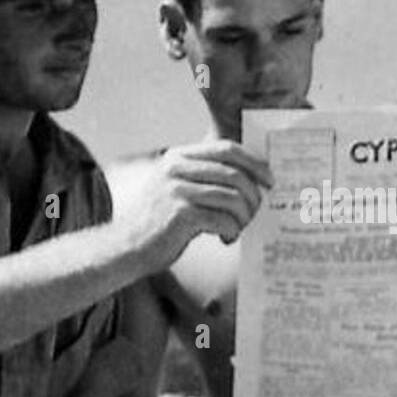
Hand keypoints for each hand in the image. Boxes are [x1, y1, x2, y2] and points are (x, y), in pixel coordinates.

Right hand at [112, 141, 272, 268]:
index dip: (254, 163)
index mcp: (178, 156)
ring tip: (237, 229)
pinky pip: (223, 220)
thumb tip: (249, 175)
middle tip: (254, 213)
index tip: (269, 180)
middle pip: (234, 173)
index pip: (227, 148)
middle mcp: (176, 168)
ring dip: (243, 217)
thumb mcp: (176, 186)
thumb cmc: (159, 220)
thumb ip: (203, 174)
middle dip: (253, 195)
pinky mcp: (180, 215)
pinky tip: (225, 239)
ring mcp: (177, 190)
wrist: (127, 247)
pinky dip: (231, 231)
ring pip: (232, 198)